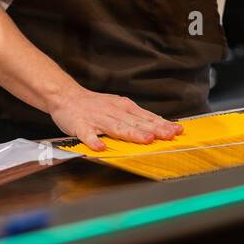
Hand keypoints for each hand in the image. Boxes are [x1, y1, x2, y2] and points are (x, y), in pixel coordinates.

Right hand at [49, 88, 183, 151]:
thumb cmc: (95, 105)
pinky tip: (100, 147)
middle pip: (136, 122)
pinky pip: (87, 135)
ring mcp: (97, 119)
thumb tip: (160, 127)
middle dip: (153, 129)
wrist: (66, 96)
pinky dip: (93, 141)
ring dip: (132, 134)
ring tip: (145, 140)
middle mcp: (113, 112)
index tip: (177, 130)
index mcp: (124, 108)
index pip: (146, 117)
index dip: (162, 124)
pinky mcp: (80, 125)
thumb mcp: (119, 107)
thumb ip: (137, 118)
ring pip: (117, 127)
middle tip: (169, 135)